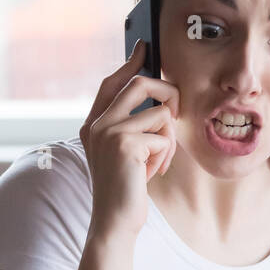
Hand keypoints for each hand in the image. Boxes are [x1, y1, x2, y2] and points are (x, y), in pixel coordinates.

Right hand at [79, 39, 179, 237]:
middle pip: (139, 82)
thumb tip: (162, 101)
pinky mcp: (124, 143)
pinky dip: (165, 157)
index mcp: (93, 124)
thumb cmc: (126, 190)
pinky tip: (152, 173)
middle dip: (168, 93)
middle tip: (176, 113)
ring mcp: (108, 131)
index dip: (130, 62)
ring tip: (156, 162)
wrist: (114, 222)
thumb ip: (134, 127)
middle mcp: (96, 123)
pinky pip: (164, 136)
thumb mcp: (127, 153)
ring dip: (168, 140)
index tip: (144, 47)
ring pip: (161, 113)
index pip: (112, 81)